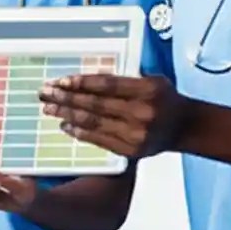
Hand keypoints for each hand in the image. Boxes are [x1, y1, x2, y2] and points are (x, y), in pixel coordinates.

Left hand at [39, 74, 188, 159]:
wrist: (185, 127)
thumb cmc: (165, 98)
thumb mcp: (151, 80)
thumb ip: (124, 79)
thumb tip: (86, 80)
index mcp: (147, 90)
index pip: (107, 85)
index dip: (81, 82)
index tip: (61, 81)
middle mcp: (141, 113)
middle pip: (95, 104)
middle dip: (66, 98)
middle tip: (45, 93)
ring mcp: (135, 134)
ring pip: (94, 123)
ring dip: (67, 115)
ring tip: (49, 109)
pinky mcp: (130, 150)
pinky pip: (99, 140)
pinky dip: (80, 133)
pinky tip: (65, 126)